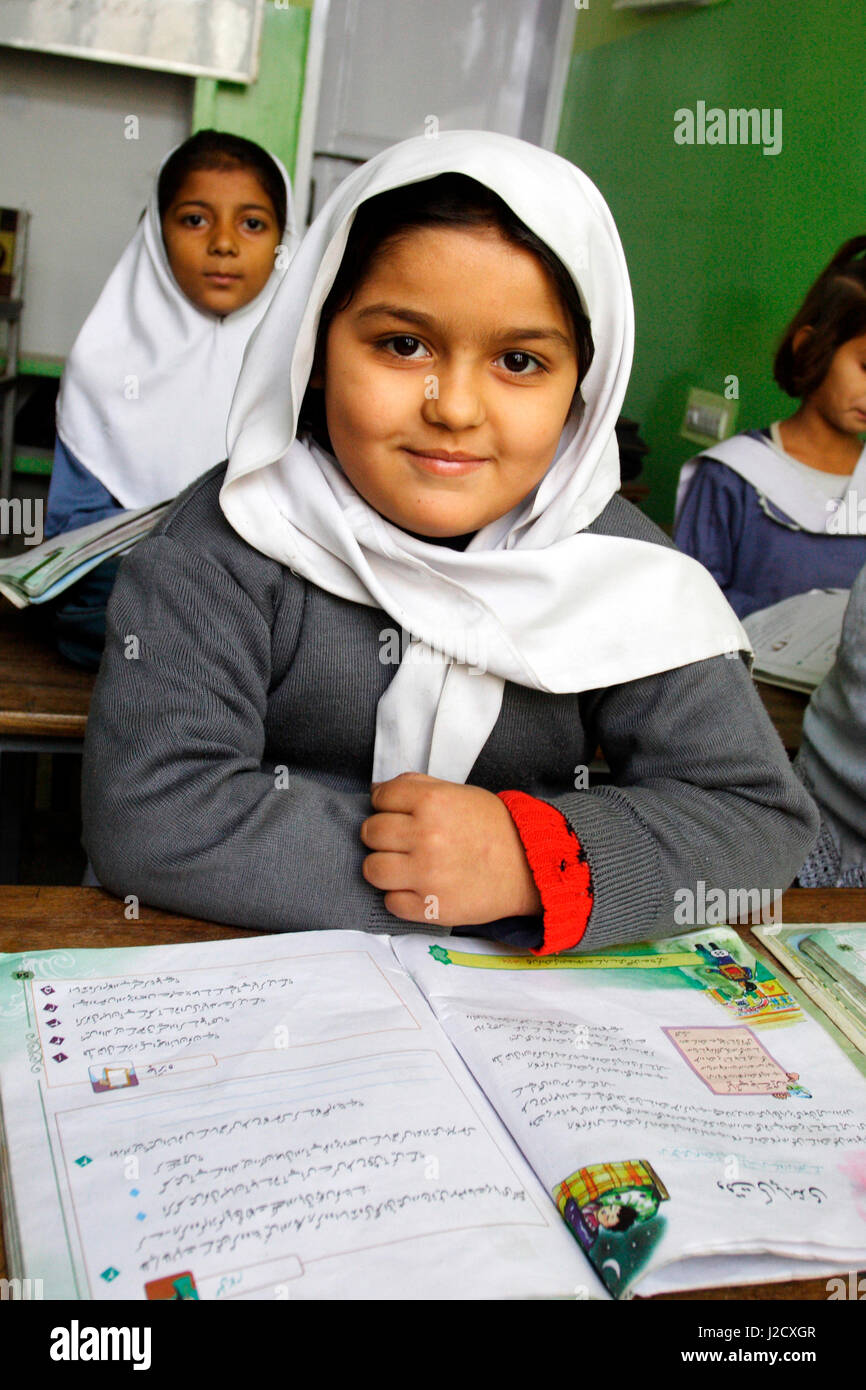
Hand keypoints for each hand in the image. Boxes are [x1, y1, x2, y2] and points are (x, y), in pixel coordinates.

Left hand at [361, 771, 541, 925]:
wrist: (529, 866)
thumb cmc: (494, 827)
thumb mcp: (458, 793)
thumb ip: (417, 786)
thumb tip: (377, 790)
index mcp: (432, 802)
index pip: (380, 798)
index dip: (385, 804)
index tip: (396, 812)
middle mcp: (426, 836)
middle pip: (370, 833)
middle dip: (381, 835)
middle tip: (400, 841)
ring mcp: (426, 874)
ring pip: (372, 869)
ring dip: (383, 867)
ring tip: (403, 866)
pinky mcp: (430, 907)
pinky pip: (390, 902)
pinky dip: (399, 896)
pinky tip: (417, 887)